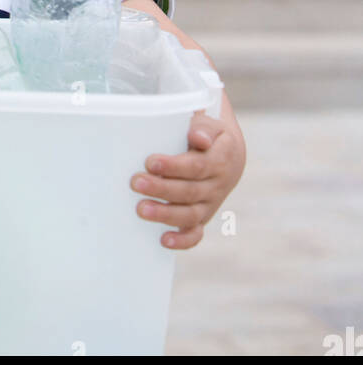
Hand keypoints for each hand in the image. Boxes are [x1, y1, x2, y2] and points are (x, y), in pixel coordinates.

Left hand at [130, 113, 244, 249]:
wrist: (228, 153)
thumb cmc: (209, 134)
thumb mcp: (210, 124)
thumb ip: (202, 128)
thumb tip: (197, 138)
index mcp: (221, 159)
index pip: (197, 166)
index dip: (173, 166)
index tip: (150, 162)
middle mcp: (217, 184)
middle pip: (189, 191)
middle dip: (161, 189)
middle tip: (136, 182)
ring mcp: (210, 203)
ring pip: (190, 214)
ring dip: (165, 214)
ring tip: (141, 209)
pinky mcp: (203, 216)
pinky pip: (195, 233)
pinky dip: (182, 240)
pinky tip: (163, 240)